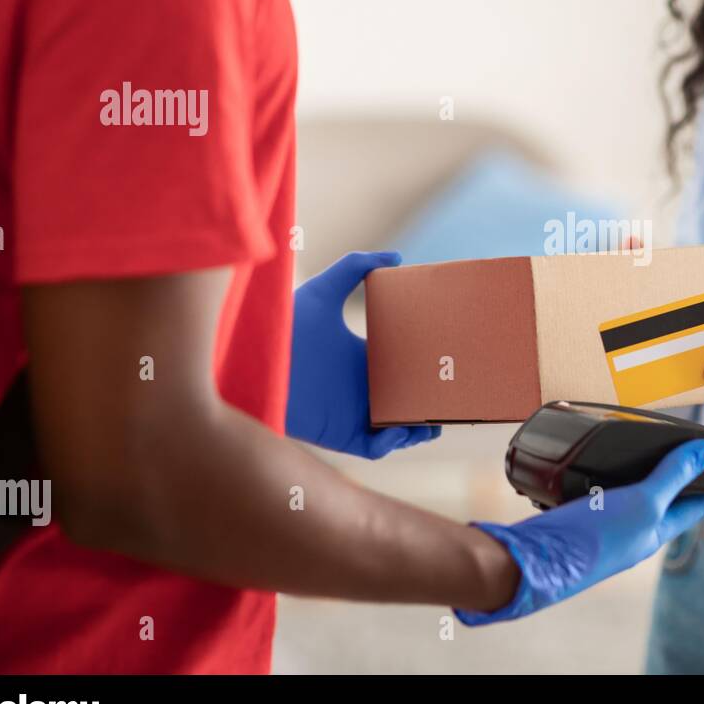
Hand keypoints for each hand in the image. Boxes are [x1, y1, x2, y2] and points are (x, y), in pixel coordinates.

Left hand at [286, 251, 439, 458]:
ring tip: (436, 420)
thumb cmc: (284, 326)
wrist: (251, 360)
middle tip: (453, 398)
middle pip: (406, 402)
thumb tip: (396, 256)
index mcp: (361, 359)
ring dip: (419, 428)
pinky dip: (394, 442)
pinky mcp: (341, 434)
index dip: (425, 371)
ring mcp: (351, 413)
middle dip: (431, 404)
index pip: (401, 369)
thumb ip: (355, 267)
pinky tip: (403, 426)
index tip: (450, 364)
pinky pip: (375, 447)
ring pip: (397, 429)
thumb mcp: (324, 290)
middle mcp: (359, 389)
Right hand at [455, 440, 703, 624]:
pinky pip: (605, 492)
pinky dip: (614, 478)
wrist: (535, 560)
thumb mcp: (642, 503)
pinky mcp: (580, 515)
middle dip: (684, 485)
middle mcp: (633, 530)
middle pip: (667, 502)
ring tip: (659, 463)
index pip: (696, 506)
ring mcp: (605, 524)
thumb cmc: (594, 540)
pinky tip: (608, 470)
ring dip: (649, 479)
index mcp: (654, 530)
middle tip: (701, 466)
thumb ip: (671, 477)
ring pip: (635, 497)